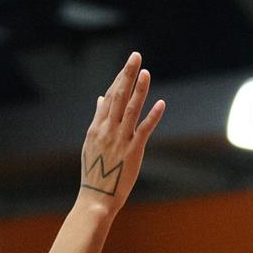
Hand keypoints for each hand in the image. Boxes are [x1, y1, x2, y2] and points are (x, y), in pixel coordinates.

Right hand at [78, 52, 162, 209]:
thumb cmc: (95, 171)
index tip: (128, 65)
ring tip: (145, 72)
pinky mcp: (133, 150)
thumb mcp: (91, 142)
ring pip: (131, 109)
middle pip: (118, 96)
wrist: (96, 196)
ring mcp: (120, 139)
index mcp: (96, 127)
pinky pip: (144, 129)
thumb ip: (98, 119)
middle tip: (135, 56)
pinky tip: (161, 103)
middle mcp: (107, 129)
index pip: (109, 97)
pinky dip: (153, 116)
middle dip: (127, 74)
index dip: (119, 79)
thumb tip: (100, 98)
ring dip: (139, 89)